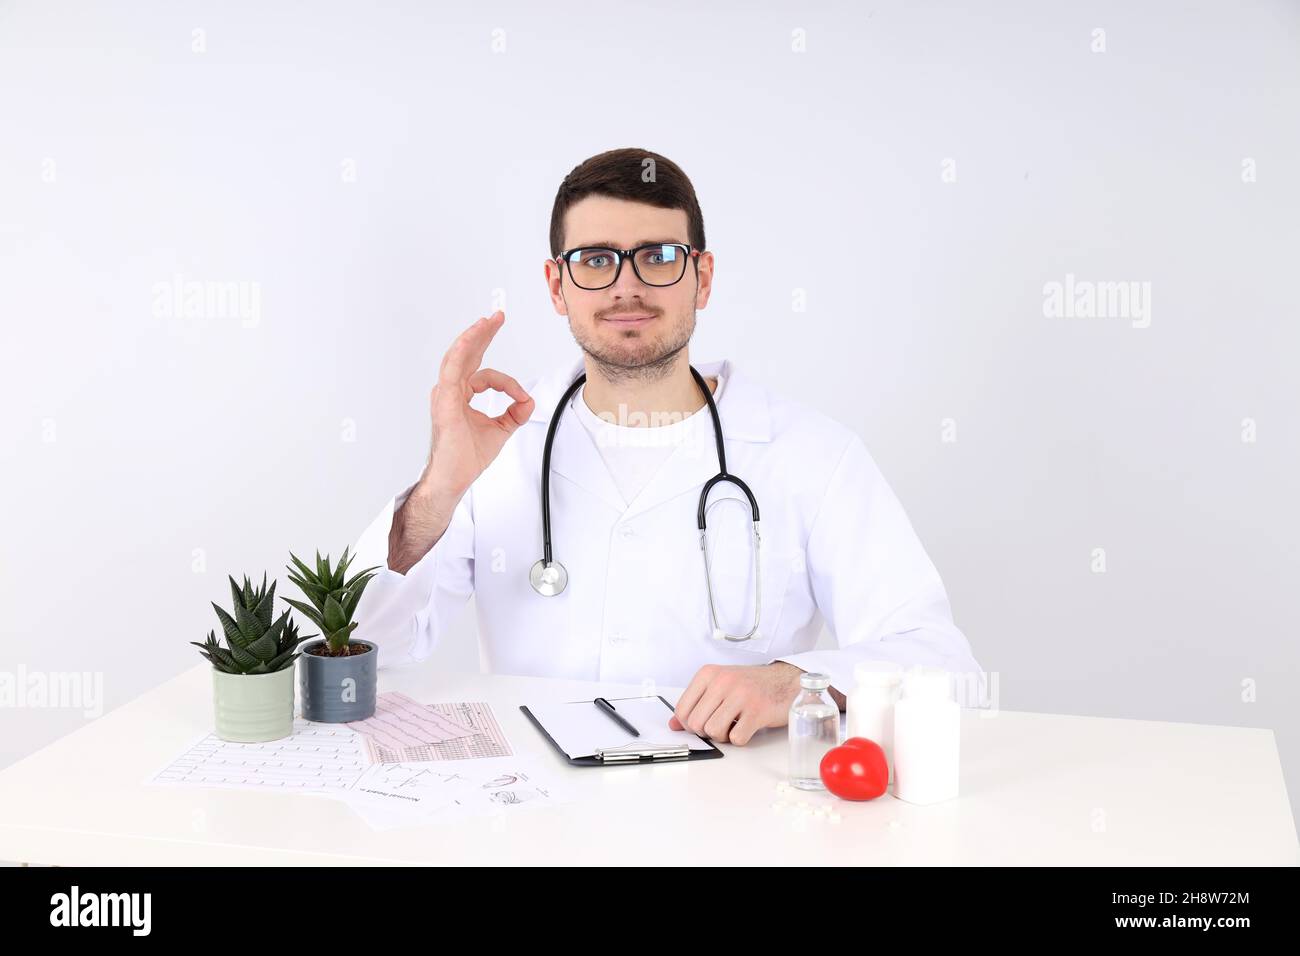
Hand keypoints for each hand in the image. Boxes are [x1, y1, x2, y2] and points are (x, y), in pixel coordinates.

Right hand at [388, 311, 533, 573]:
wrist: (453, 479)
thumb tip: (529, 400)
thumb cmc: (466, 458)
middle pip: (467, 355)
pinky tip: (472, 338)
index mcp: (460, 395)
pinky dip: (464, 352)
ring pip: (459, 357)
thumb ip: (514, 413)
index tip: (522, 398)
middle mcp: (450, 391)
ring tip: (488, 321)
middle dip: (483, 334)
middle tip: (497, 316)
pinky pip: (454, 370)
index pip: (485, 375)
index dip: (508, 383)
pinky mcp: (445, 401)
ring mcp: (445, 395)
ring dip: (474, 336)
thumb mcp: (500, 430)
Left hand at [668, 661, 804, 745]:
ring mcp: (740, 695)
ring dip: (723, 736)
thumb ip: (695, 704)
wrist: (785, 681)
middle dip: (707, 731)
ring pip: (713, 732)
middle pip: (696, 724)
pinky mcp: (757, 711)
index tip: (702, 723)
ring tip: (734, 725)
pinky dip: (740, 739)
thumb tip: (673, 725)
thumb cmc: (750, 685)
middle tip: (721, 724)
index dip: (689, 724)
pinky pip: (736, 738)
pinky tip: (747, 727)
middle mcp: (723, 682)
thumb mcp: (718, 686)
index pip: (681, 710)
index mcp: (708, 674)